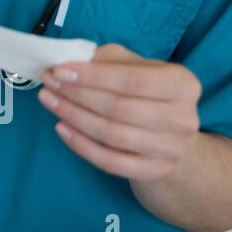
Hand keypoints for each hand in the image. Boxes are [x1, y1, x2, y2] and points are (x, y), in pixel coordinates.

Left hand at [38, 43, 201, 181]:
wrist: (170, 136)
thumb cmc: (146, 93)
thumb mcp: (135, 66)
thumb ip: (107, 60)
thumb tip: (68, 61)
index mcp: (182, 84)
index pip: (132, 80)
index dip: (92, 76)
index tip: (59, 70)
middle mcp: (184, 118)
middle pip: (119, 108)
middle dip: (77, 95)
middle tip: (48, 84)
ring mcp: (172, 149)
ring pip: (112, 135)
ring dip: (73, 116)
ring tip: (49, 101)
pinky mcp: (156, 171)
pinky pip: (111, 162)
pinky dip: (81, 146)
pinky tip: (61, 128)